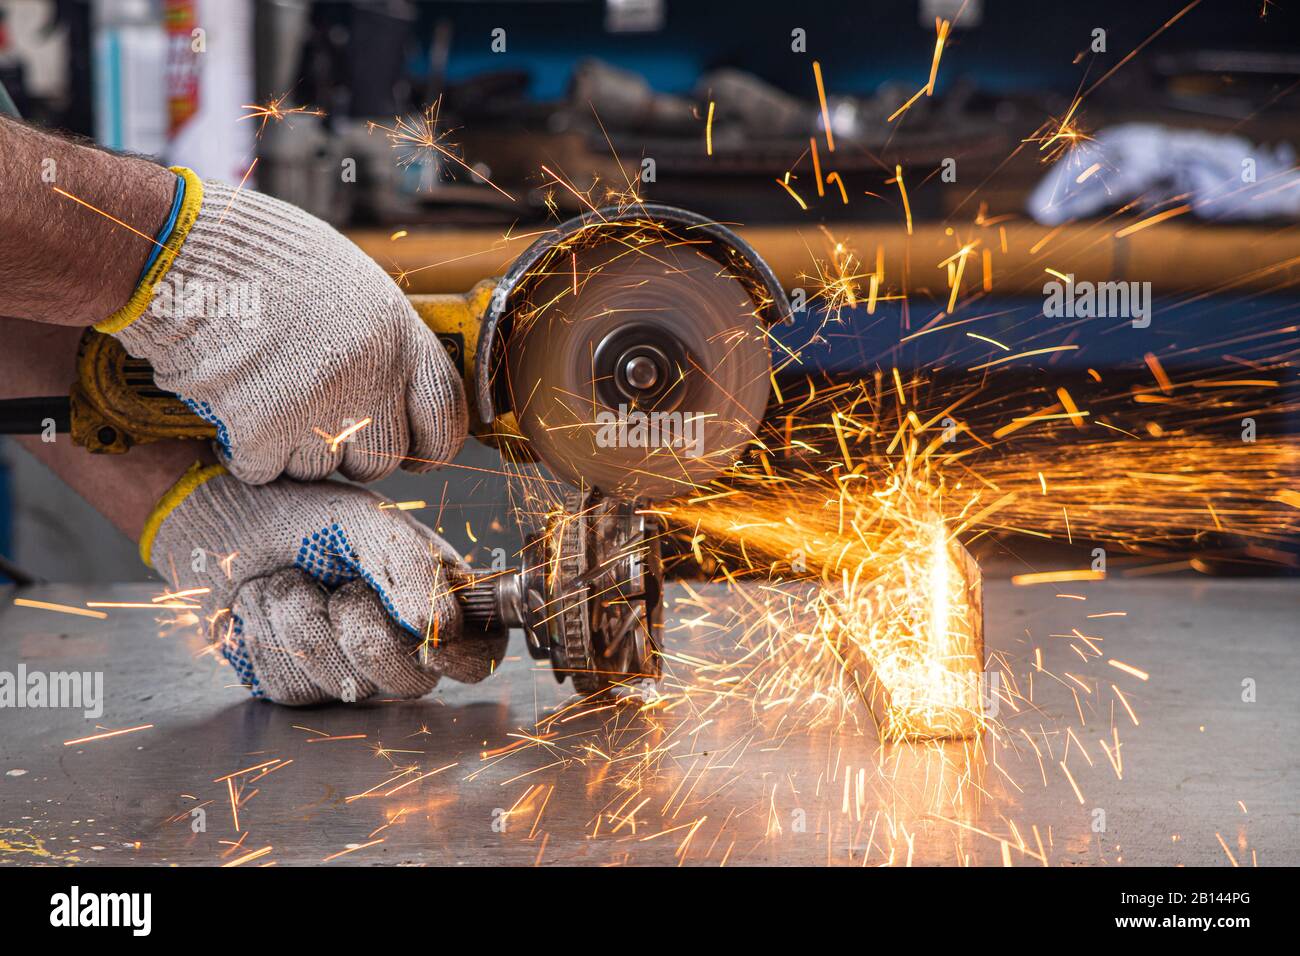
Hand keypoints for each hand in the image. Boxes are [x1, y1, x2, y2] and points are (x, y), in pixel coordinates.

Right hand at [102, 171, 465, 483]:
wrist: (182, 252)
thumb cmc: (262, 259)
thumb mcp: (349, 284)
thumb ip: (382, 339)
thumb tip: (402, 388)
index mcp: (399, 334)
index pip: (445, 415)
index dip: (431, 443)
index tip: (418, 453)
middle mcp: (371, 375)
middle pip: (383, 458)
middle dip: (351, 451)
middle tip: (315, 419)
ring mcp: (320, 407)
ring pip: (321, 468)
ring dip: (293, 447)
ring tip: (264, 393)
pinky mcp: (265, 432)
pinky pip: (264, 470)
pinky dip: (243, 450)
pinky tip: (230, 405)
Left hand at [146, 466, 503, 704]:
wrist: (226, 522)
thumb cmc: (306, 515)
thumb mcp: (370, 525)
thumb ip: (415, 570)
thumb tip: (442, 627)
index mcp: (435, 600)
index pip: (480, 652)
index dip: (464, 656)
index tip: (433, 640)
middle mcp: (398, 643)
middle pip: (412, 680)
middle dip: (367, 630)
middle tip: (343, 588)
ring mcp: (346, 670)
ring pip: (346, 683)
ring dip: (306, 621)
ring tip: (291, 582)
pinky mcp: (293, 685)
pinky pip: (292, 686)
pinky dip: (270, 637)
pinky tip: (266, 606)